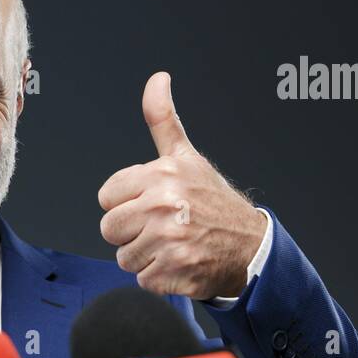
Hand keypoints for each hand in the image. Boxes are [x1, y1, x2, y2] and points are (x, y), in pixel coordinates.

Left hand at [98, 72, 267, 299]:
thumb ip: (163, 120)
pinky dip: (159, 277)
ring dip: (145, 257)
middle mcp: (164, 204)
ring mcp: (169, 240)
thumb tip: (157, 78)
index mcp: (162, 174)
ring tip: (173, 245)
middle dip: (132, 232)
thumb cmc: (212, 201)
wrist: (250, 247)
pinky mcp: (173, 271)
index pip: (107, 197)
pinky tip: (180, 263)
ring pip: (123, 257)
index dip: (126, 203)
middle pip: (110, 228)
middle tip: (162, 227)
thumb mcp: (186, 157)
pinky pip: (141, 279)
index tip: (152, 203)